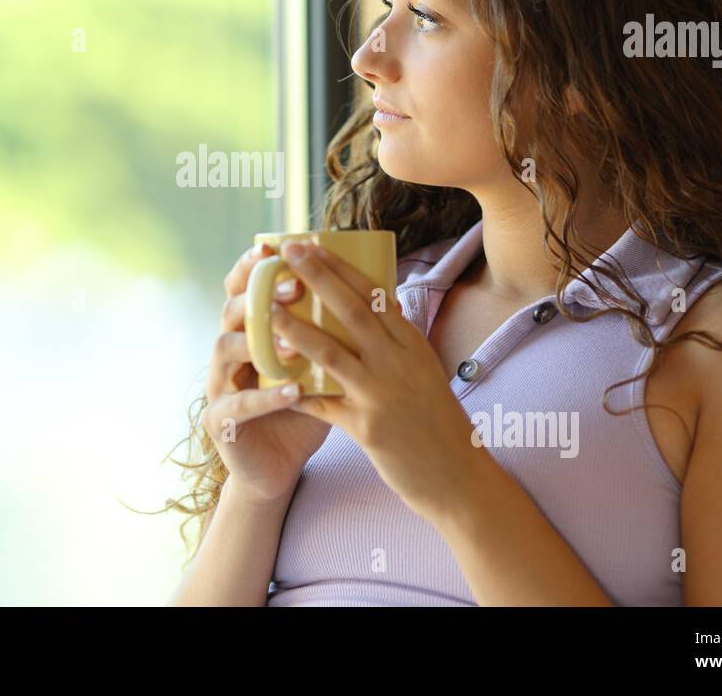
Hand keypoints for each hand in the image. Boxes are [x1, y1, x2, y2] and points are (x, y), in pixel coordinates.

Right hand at [202, 242, 332, 505]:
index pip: (244, 287)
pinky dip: (267, 396)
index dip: (253, 266)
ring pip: (225, 348)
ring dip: (260, 341)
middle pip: (231, 309)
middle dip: (260, 295)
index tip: (277, 246)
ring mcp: (218, 384)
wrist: (277, 466)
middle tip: (292, 288)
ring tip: (293, 342)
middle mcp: (228, 350)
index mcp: (250, 331)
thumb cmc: (302, 411)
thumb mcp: (317, 367)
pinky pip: (239, 403)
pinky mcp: (219, 420)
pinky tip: (293, 391)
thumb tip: (376, 293)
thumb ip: (330, 334)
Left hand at [266, 240, 479, 520]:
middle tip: (286, 253)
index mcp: (412, 344)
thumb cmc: (436, 420)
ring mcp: (382, 394)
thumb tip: (373, 302)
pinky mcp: (366, 428)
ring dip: (293, 328)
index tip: (311, 244)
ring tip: (264, 310)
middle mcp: (398, 362)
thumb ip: (396, 341)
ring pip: (330, 351)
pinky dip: (294, 390)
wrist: (457, 477)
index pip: (374, 293)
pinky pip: (321, 403)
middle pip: (351, 310)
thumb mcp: (423, 370)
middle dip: (316, 278)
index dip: (340, 267)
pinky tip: (267, 379)